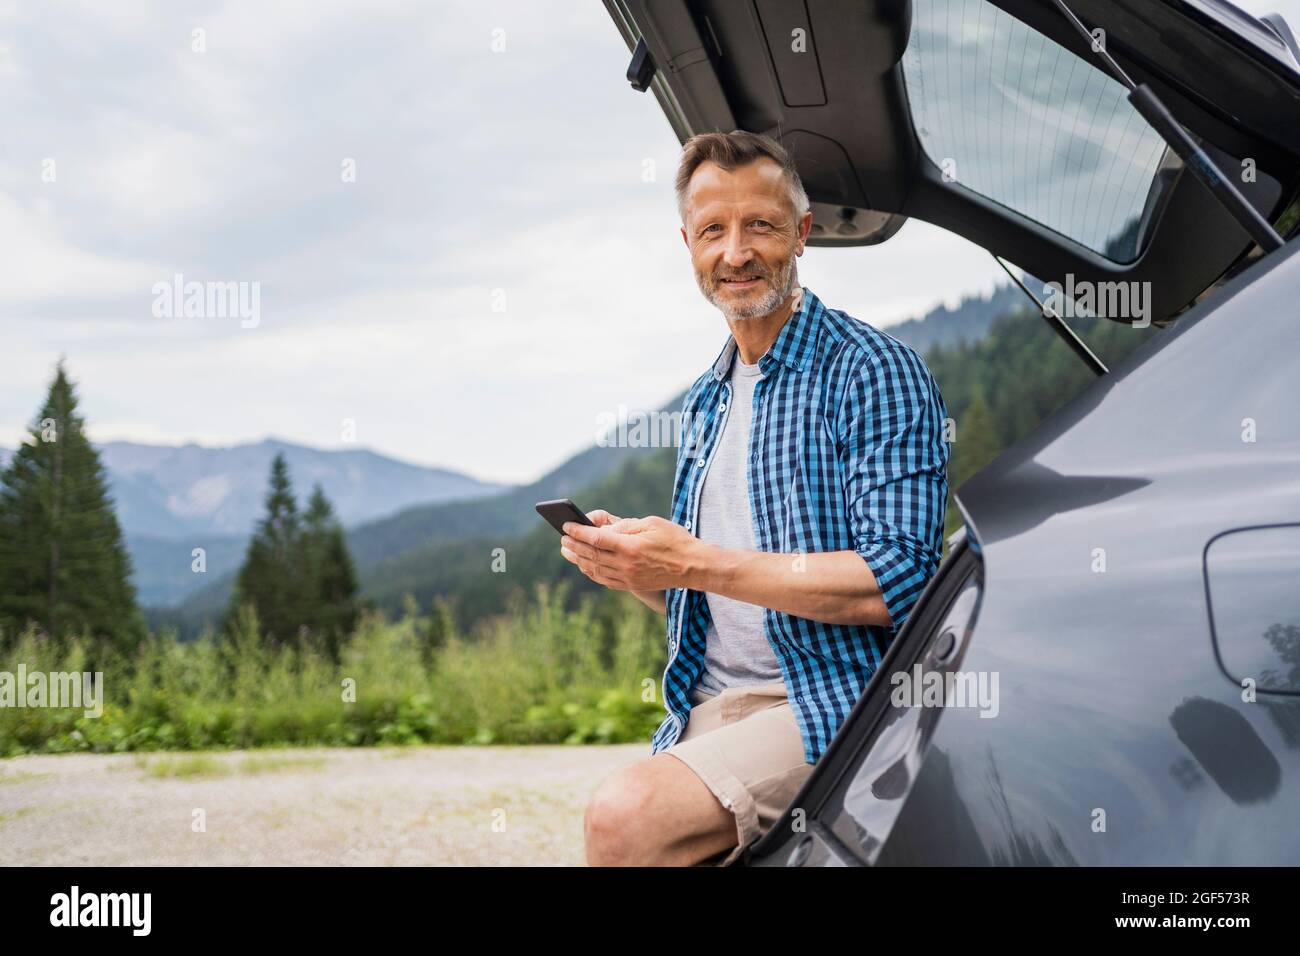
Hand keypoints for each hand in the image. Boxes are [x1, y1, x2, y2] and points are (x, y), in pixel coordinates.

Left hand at [560, 514, 703, 591]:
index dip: (578, 532)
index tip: (566, 526)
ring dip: (579, 560)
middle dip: (574, 546)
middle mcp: (626, 565)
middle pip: (592, 555)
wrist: (693, 567)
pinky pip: (605, 580)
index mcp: (630, 547)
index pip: (596, 538)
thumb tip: (605, 529)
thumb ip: (626, 525)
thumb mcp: (652, 523)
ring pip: (595, 570)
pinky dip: (592, 572)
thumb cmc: (675, 540)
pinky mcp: (632, 586)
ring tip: (567, 552)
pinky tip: (586, 566)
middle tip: (562, 539)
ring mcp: (628, 578)